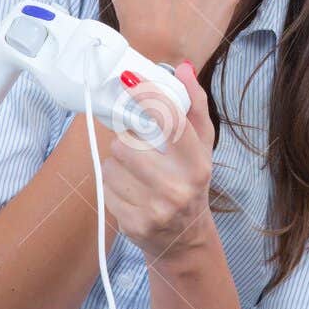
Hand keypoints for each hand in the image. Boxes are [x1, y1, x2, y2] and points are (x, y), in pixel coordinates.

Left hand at [101, 61, 217, 262]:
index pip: (171, 122)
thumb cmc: (190, 182)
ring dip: (117, 162)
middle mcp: (178, 188)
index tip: (130, 80)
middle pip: (128, 143)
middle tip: (139, 147)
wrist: (183, 239)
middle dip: (127, 141)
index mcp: (198, 164)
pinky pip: (106, 186)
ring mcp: (155, 209)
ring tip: (135, 171)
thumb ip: (194, 105)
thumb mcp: (202, 146)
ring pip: (112, 163)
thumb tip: (184, 69)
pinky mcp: (133, 224)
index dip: (148, 96)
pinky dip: (112, 183)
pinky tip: (130, 190)